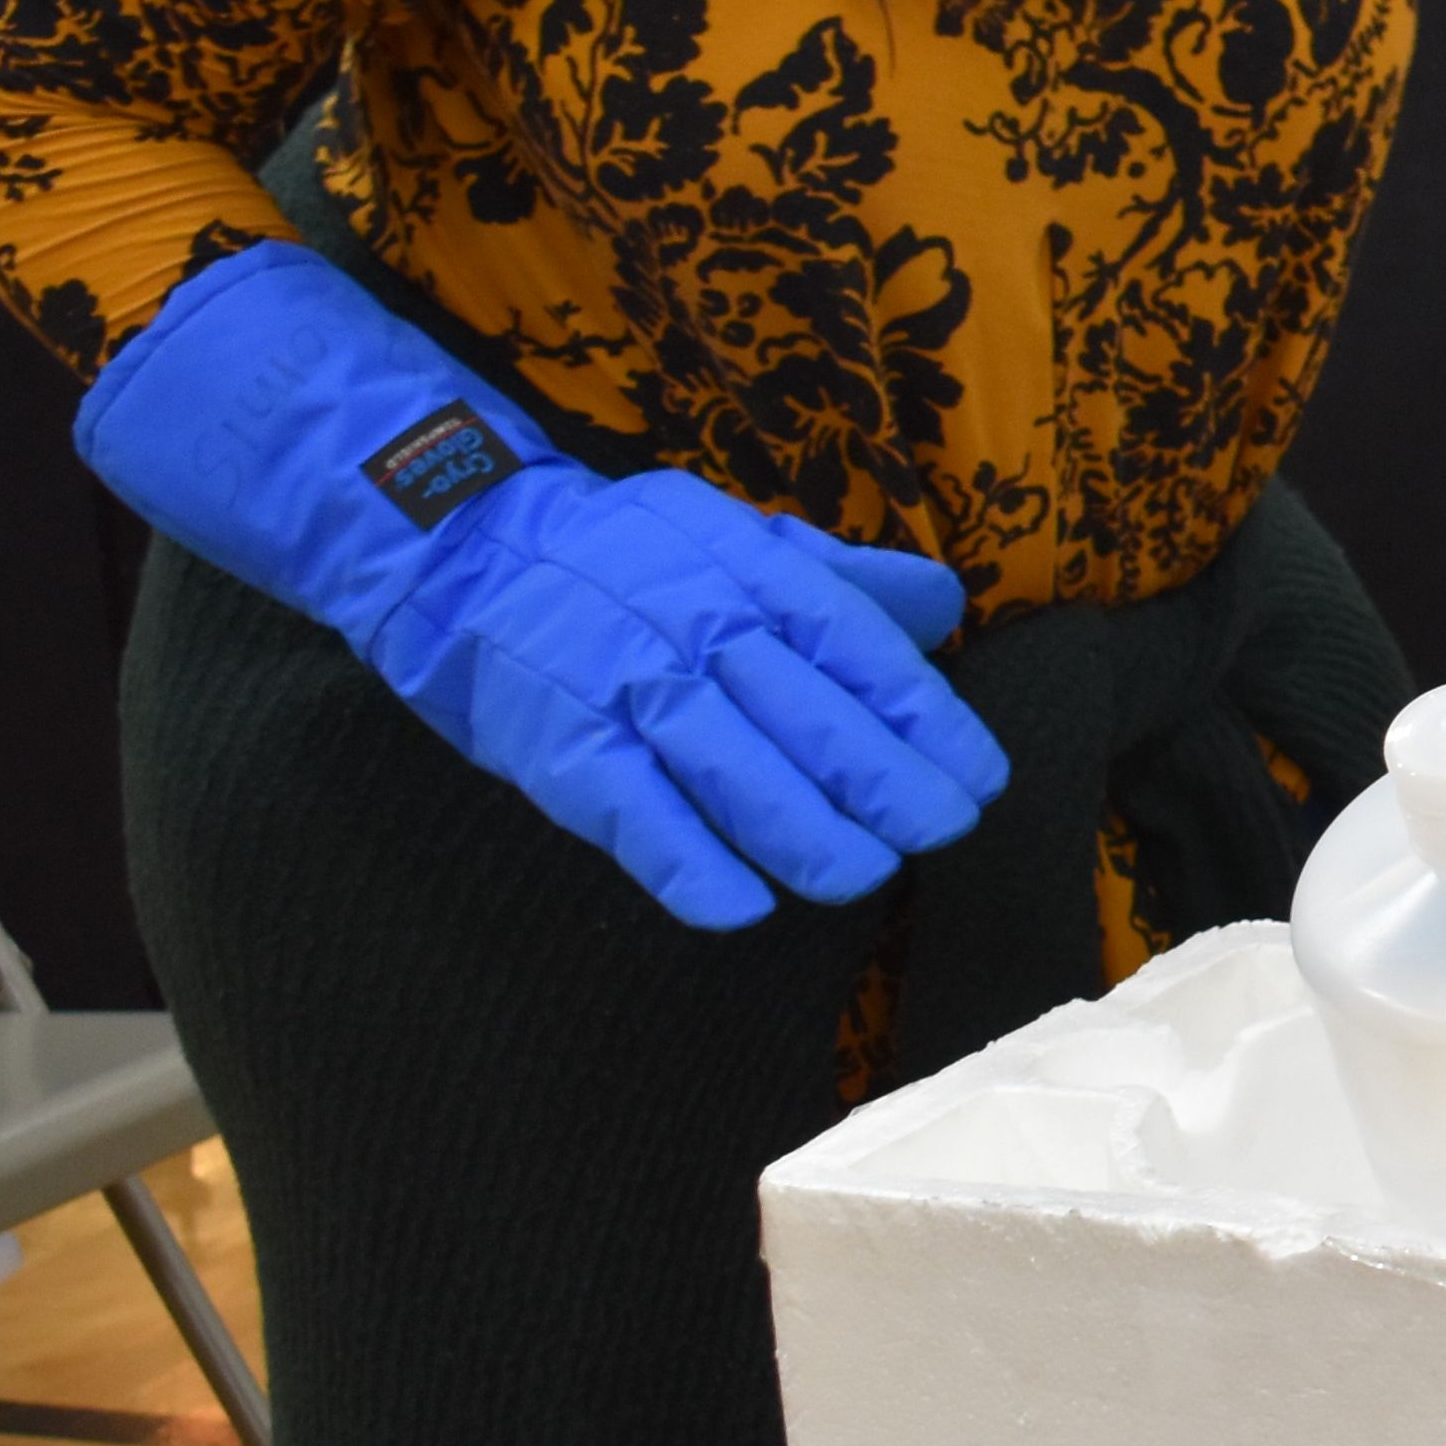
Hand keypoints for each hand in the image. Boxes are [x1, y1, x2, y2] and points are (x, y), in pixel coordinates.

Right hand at [72, 240, 1001, 927]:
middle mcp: (699, 625)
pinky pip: (635, 815)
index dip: (925, 720)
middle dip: (886, 784)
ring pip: (733, 771)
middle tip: (944, 832)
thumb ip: (842, 580)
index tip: (978, 776)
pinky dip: (689, 865)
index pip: (860, 651)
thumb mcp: (740, 537)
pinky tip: (743, 908)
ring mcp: (628, 687)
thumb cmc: (631, 556)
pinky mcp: (563, 747)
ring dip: (805, 835)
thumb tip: (944, 606)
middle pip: (810, 716)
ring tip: (864, 876)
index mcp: (754, 572)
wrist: (467, 551)